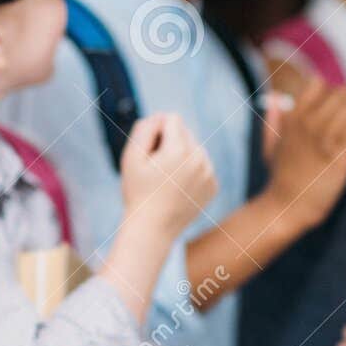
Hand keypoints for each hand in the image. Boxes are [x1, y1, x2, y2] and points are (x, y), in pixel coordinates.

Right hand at [119, 113, 216, 236]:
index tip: (149, 153)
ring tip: (167, 180)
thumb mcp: (131, 156)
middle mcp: (200, 159)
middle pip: (185, 132)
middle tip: (156, 170)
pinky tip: (178, 189)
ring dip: (181, 156)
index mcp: (179, 149)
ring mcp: (209, 173)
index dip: (156, 132)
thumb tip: (162, 117)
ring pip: (194, 148)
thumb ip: (145, 128)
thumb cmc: (137, 192)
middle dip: (170, 143)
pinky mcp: (213, 185)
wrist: (152, 229)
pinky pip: (201, 165)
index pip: (171, 118)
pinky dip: (191, 171)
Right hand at [263, 66, 345, 228]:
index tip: (339, 107)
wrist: (285, 207)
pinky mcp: (340, 155)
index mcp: (294, 118)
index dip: (332, 92)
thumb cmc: (281, 179)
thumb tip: (277, 98)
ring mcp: (325, 138)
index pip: (318, 84)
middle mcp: (309, 123)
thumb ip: (273, 120)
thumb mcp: (270, 145)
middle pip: (343, 94)